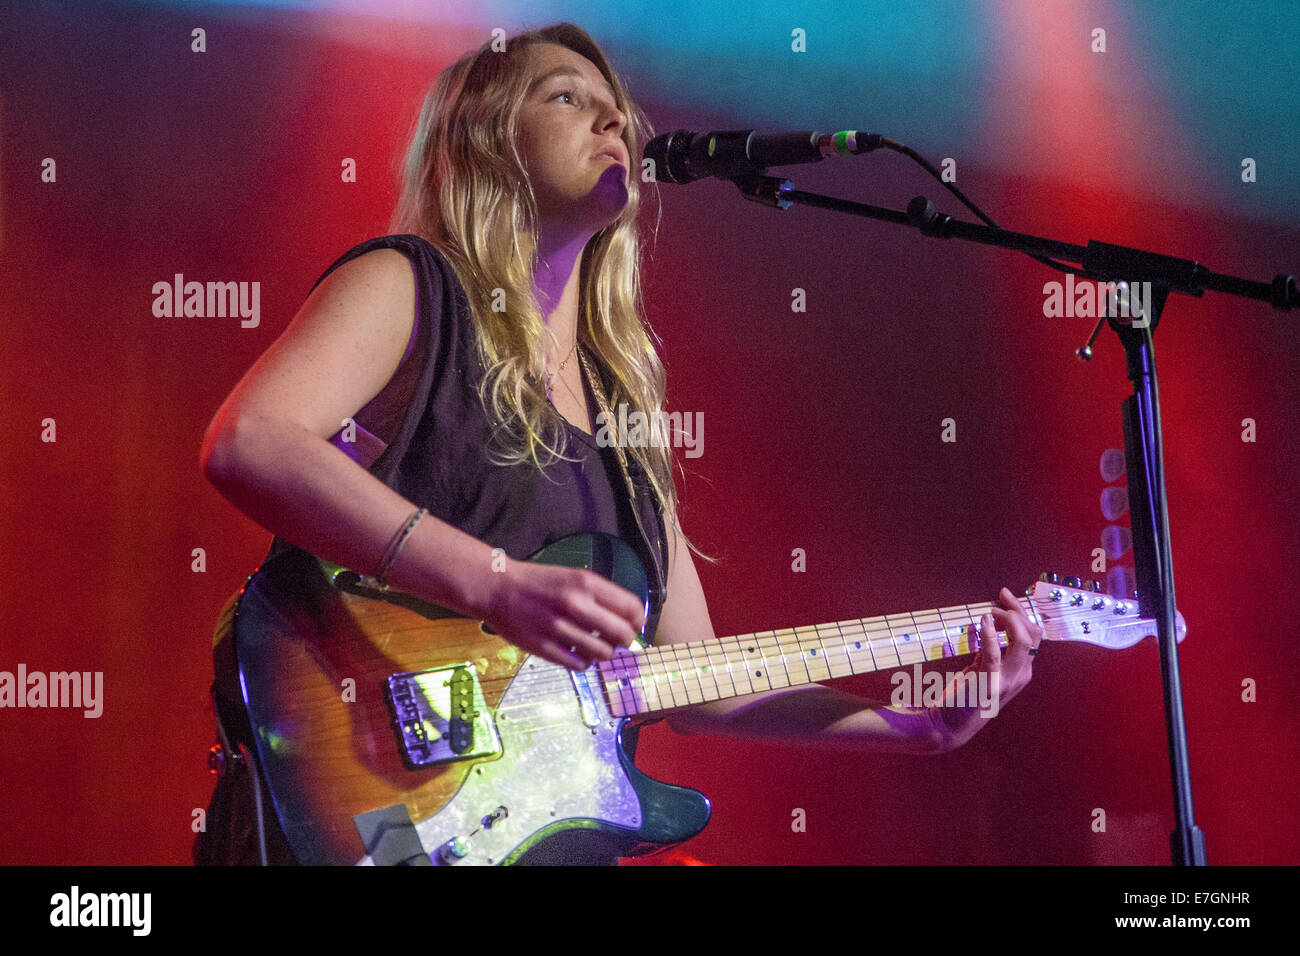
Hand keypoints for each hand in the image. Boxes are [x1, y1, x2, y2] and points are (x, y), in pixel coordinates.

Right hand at [481, 559, 646, 670]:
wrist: (497, 588)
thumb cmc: (539, 583)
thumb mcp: (573, 577)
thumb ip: (600, 595)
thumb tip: (630, 619)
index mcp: (585, 583)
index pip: (631, 607)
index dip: (638, 620)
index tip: (634, 625)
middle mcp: (575, 604)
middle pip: (621, 634)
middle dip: (625, 640)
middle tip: (617, 640)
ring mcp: (558, 628)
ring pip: (603, 653)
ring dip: (604, 653)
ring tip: (594, 646)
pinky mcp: (544, 648)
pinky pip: (579, 665)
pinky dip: (584, 662)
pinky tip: (577, 653)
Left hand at [934, 586, 1041, 748]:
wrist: (948, 726)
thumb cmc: (964, 697)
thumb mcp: (981, 671)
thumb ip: (989, 652)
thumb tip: (987, 625)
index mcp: (1021, 671)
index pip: (1033, 635)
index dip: (1021, 613)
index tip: (1004, 597)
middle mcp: (1020, 676)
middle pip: (1033, 634)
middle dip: (1018, 610)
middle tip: (1001, 596)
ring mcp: (1006, 681)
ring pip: (1023, 640)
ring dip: (1008, 619)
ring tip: (991, 611)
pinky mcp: (988, 683)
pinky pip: (994, 652)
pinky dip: (989, 633)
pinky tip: (982, 621)